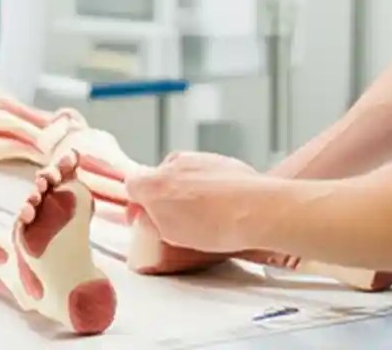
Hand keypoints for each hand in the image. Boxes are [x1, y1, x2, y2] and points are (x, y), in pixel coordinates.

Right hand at [125, 151, 262, 252]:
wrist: (259, 210)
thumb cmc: (217, 225)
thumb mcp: (170, 234)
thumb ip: (152, 222)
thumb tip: (148, 217)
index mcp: (154, 182)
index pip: (132, 185)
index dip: (137, 205)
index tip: (145, 218)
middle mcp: (174, 162)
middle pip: (159, 178)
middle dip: (164, 197)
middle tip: (175, 221)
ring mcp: (199, 158)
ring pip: (183, 174)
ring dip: (187, 191)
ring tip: (203, 217)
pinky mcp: (221, 159)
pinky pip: (206, 173)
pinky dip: (208, 187)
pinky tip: (221, 207)